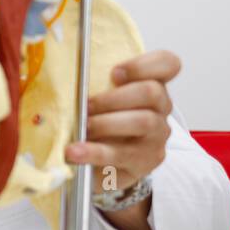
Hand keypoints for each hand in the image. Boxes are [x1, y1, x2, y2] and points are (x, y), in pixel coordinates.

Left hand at [66, 49, 178, 192]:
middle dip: (114, 97)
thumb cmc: (100, 125)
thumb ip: (92, 84)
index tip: (115, 73)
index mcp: (151, 85)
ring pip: (144, 121)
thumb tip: (62, 70)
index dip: (144, 64)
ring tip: (82, 127)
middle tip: (87, 105)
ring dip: (106, 122)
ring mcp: (156, 137)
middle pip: (152, 92)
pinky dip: (94, 151)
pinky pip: (121, 154)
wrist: (102, 166)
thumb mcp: (98, 100)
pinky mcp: (145, 162)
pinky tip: (75, 151)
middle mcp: (160, 109)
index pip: (168, 64)